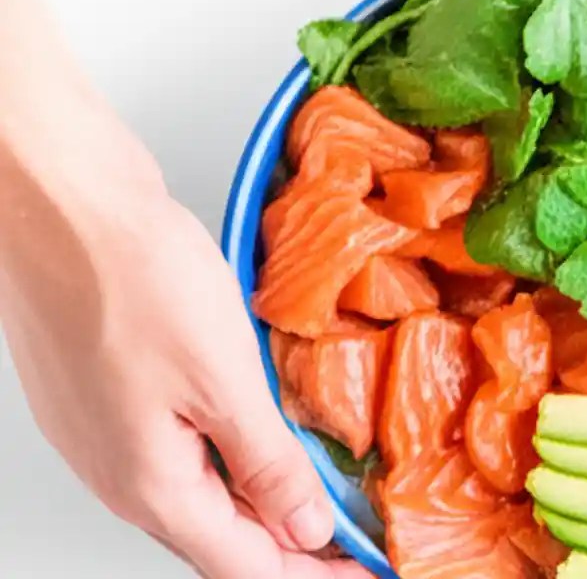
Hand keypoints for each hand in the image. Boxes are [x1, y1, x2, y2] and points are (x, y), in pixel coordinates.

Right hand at [0, 0, 368, 578]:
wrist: (63, 202)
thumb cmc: (130, 277)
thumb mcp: (224, 380)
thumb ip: (266, 464)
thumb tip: (304, 530)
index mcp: (152, 485)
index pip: (246, 567)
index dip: (314, 575)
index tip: (367, 569)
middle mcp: (123, 474)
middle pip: (221, 538)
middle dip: (292, 545)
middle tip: (353, 538)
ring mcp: (107, 436)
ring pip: (200, 494)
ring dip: (263, 500)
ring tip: (320, 492)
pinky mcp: (109, 395)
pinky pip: (180, 449)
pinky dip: (230, 457)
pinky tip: (260, 434)